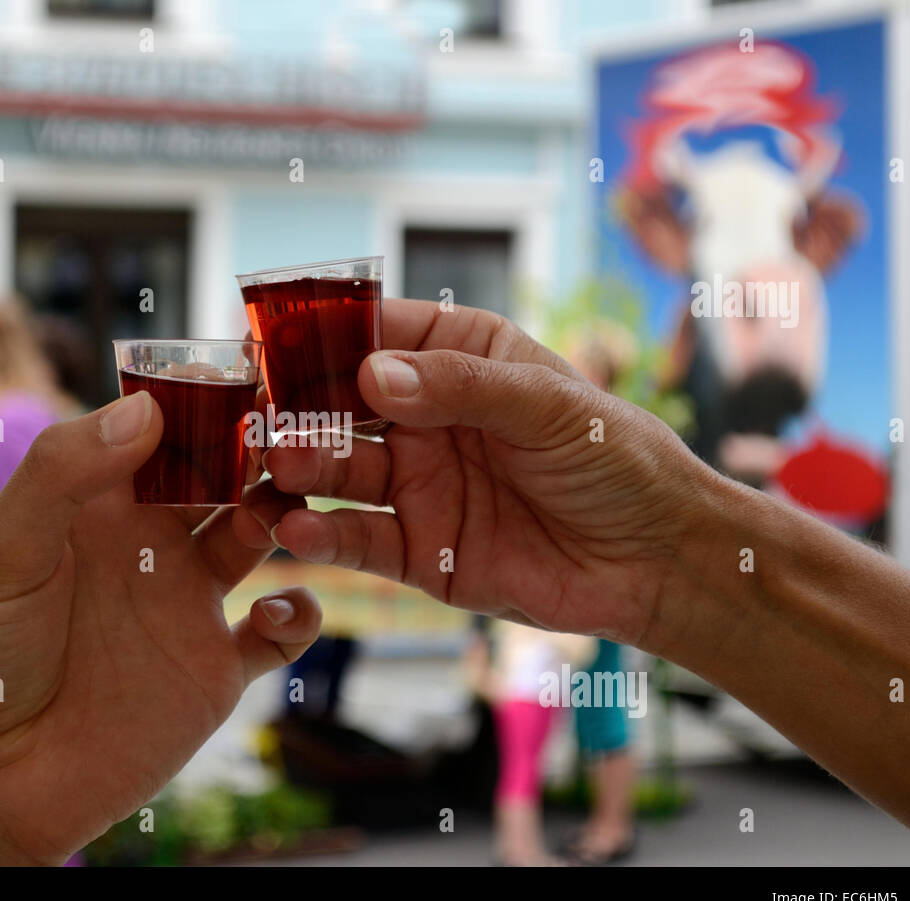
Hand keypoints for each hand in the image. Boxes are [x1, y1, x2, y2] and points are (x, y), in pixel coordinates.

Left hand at [0, 392, 318, 864]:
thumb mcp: (2, 552)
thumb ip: (65, 474)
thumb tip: (147, 410)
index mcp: (93, 506)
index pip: (159, 433)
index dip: (199, 403)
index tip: (243, 375)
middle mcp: (146, 545)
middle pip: (219, 475)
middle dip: (256, 449)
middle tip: (292, 433)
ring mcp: (184, 605)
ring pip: (258, 536)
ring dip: (282, 514)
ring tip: (282, 513)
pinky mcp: (212, 670)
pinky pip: (278, 632)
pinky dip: (297, 612)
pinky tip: (278, 607)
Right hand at [235, 299, 714, 650]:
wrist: (654, 558)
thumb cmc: (615, 457)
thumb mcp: (546, 405)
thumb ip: (462, 387)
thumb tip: (372, 375)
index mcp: (457, 359)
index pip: (372, 335)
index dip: (317, 335)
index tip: (263, 339)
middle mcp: (424, 418)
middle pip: (339, 404)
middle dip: (294, 406)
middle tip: (254, 413)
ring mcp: (417, 484)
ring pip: (337, 470)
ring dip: (300, 466)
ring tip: (275, 465)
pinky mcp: (418, 551)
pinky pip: (358, 539)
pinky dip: (323, 534)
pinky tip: (298, 529)